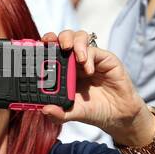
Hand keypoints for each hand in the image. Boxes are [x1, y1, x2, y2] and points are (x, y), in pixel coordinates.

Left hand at [40, 30, 149, 145]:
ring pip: (79, 37)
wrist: (118, 116)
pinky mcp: (106, 59)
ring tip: (71, 53)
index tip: (35, 47)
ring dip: (73, 41)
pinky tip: (88, 70)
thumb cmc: (95, 110)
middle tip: (51, 44)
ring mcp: (91, 58)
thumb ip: (59, 113)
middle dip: (55, 37)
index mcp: (64, 70)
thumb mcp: (73, 113)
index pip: (51, 51)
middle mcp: (76, 61)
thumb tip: (44, 110)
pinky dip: (89, 57)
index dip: (43, 45)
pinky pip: (95, 50)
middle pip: (63, 38)